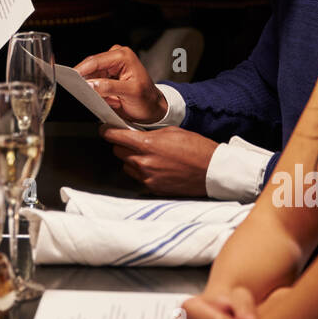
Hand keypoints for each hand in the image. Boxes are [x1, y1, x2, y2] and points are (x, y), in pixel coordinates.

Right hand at [75, 45, 166, 124]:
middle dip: (88, 81)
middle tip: (89, 94)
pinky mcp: (107, 74)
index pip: (96, 61)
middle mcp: (116, 56)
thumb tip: (91, 84)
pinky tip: (106, 98)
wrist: (152, 109)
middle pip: (91, 67)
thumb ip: (109, 87)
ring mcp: (111, 65)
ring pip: (91, 75)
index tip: (71, 79)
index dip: (81, 70)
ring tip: (106, 98)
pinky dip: (96, 91)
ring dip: (93, 87)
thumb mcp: (130, 93)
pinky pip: (94, 81)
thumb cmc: (147, 100)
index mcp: (123, 56)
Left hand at [100, 125, 216, 195]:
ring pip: (127, 166)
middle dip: (122, 145)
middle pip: (118, 151)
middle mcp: (144, 163)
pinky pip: (138, 178)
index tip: (105, 129)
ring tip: (149, 155)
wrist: (213, 171)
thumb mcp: (172, 132)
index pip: (115, 137)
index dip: (107, 132)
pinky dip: (142, 172)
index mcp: (147, 145)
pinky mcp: (153, 188)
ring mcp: (147, 178)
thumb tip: (134, 133)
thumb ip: (149, 133)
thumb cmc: (197, 149)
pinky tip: (157, 167)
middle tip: (133, 141)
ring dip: (132, 159)